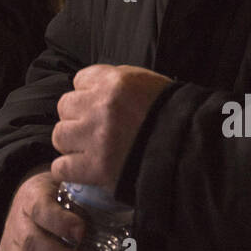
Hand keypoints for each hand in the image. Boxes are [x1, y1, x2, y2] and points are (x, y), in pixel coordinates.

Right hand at [0, 167, 90, 250]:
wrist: (26, 202)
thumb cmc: (53, 197)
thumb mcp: (65, 184)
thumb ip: (83, 186)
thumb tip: (111, 185)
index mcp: (30, 198)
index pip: (41, 209)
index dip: (60, 222)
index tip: (81, 231)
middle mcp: (16, 223)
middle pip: (32, 244)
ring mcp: (10, 247)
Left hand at [50, 64, 171, 191]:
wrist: (191, 151)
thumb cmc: (174, 115)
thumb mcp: (148, 84)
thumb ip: (117, 81)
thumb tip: (91, 85)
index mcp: (115, 82)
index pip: (79, 80)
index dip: (88, 94)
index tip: (98, 105)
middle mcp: (102, 106)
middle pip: (65, 106)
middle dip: (77, 117)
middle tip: (92, 129)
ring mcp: (97, 137)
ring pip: (60, 136)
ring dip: (71, 143)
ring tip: (88, 149)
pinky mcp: (96, 167)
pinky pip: (61, 167)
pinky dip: (68, 170)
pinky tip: (80, 169)